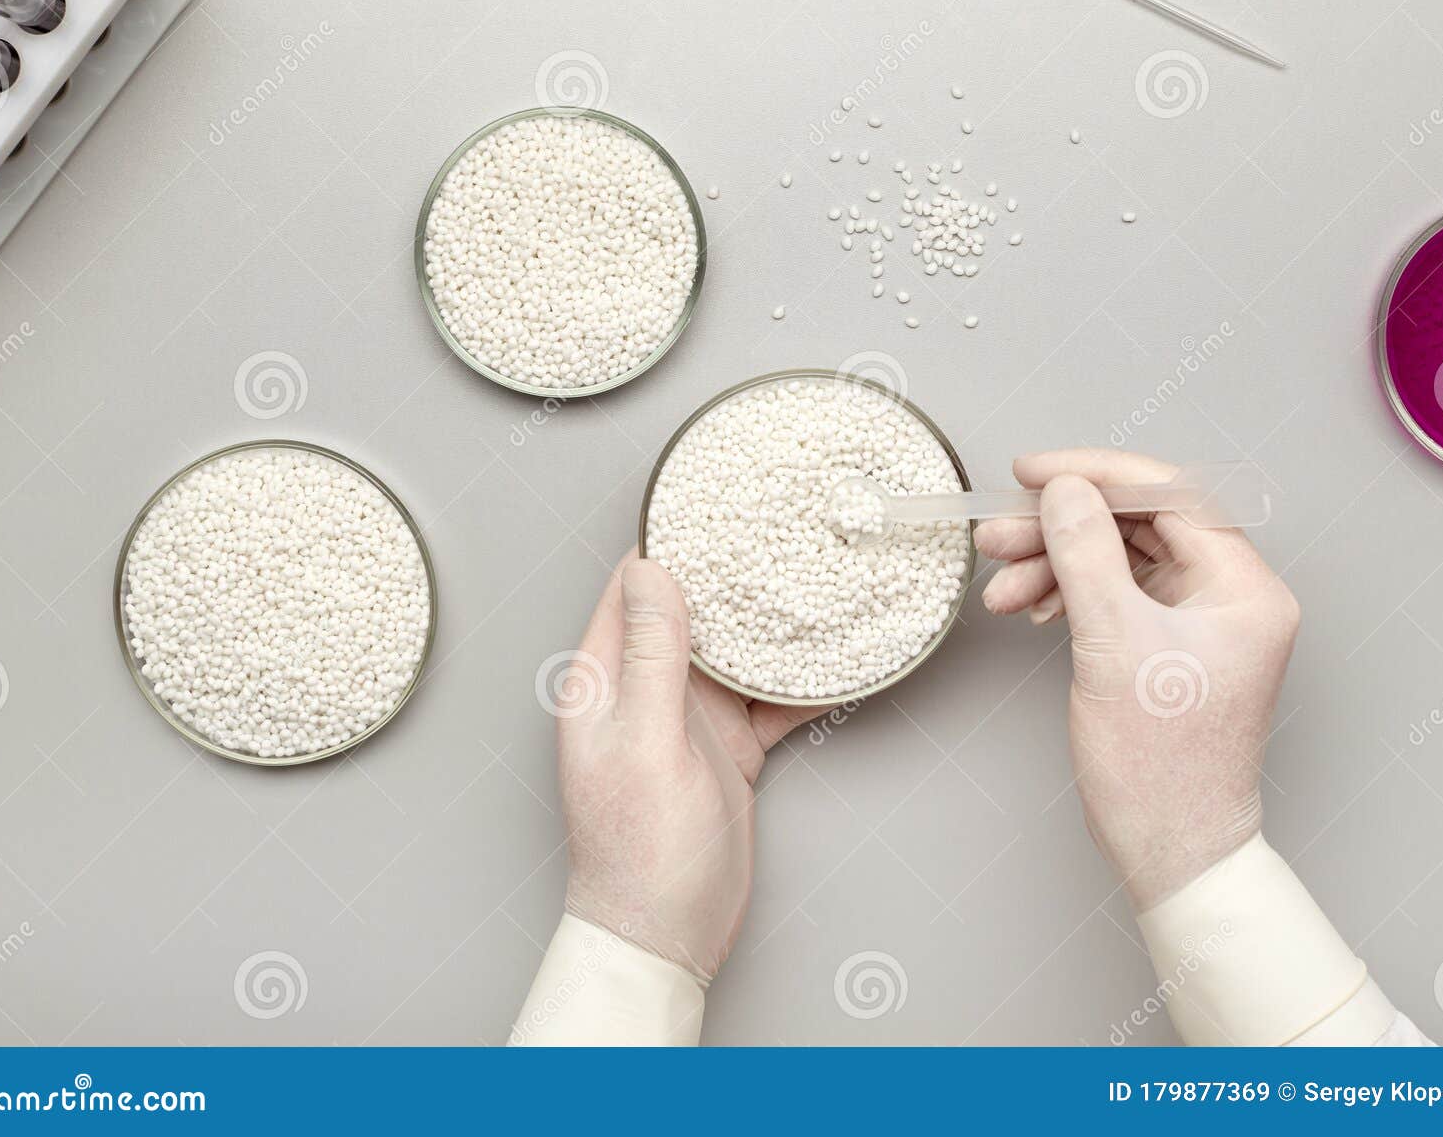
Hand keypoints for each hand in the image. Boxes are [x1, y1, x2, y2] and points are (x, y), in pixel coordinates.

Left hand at [557, 554, 818, 980]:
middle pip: (693, 611)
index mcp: (605, 680)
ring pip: (737, 652)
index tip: (715, 505)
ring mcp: (689, 719)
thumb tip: (652, 569)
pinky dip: (802, 681)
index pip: (632, 588)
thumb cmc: (638, 853)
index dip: (671, 542)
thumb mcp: (647, 743)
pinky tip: (837, 658)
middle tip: (785, 531)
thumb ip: (652, 658)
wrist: (663, 936)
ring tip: (820, 580)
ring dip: (775, 624)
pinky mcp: (728, 749)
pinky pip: (770, 700)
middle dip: (735, 574)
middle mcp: (645, 690)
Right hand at [975, 449, 1300, 909]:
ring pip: (1119, 560)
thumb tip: (1064, 490)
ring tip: (999, 583)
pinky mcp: (1168, 646)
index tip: (1031, 472)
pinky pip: (1115, 595)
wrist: (1172, 850)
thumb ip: (1086, 556)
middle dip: (1062, 528)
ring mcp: (1200, 622)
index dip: (1095, 475)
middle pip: (1138, 526)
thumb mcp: (1114, 646)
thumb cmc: (1161, 767)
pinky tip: (1029, 606)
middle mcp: (1230, 597)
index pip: (1170, 497)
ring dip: (1054, 563)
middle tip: (997, 534)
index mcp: (1244, 588)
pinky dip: (1068, 594)